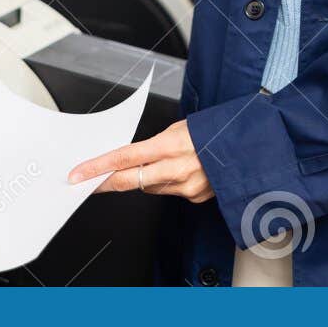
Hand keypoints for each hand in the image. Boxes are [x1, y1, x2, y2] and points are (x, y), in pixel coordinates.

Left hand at [67, 120, 213, 202]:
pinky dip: (166, 183)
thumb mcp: (180, 128)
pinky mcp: (194, 198)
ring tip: (161, 161)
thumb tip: (133, 159)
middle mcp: (176, 169)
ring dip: (143, 178)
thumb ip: (155, 146)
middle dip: (105, 182)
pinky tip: (180, 171)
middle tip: (87, 183)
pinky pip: (168, 192)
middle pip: (128, 181)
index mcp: (170, 145)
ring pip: (148, 188)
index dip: (98, 167)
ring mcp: (186, 187)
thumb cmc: (215, 131)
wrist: (248, 148)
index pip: (124, 158)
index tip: (79, 174)